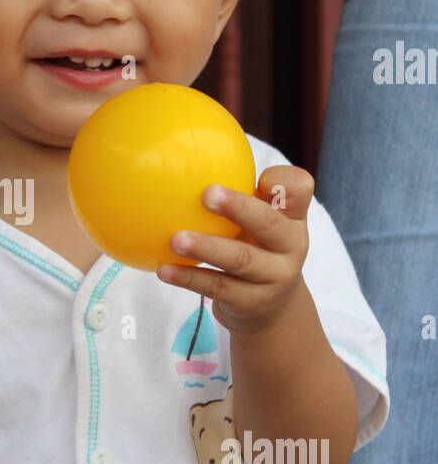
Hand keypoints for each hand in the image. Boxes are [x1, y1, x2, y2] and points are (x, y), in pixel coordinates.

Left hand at [156, 165, 313, 334]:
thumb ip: (241, 194)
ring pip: (240, 260)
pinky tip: (163, 270)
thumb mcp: (260, 223)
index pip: (299, 190)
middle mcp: (291, 246)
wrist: (275, 310)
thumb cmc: (257, 249)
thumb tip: (181, 154)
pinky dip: (188, 278)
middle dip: (239, 207)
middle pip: (268, 224)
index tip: (259, 176)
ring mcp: (275, 277)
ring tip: (174, 239)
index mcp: (292, 217)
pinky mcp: (253, 303)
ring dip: (205, 248)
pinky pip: (217, 288)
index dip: (282, 181)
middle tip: (207, 193)